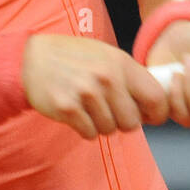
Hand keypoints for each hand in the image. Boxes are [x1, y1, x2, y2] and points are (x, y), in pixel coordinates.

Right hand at [22, 34, 168, 138]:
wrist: (31, 59)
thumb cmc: (73, 58)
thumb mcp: (107, 56)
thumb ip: (130, 76)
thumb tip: (156, 102)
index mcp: (121, 63)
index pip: (155, 97)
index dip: (157, 113)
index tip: (151, 117)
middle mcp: (106, 78)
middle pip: (132, 121)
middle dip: (123, 122)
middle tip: (110, 111)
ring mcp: (86, 94)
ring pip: (110, 129)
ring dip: (101, 124)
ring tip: (89, 107)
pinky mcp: (68, 109)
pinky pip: (90, 133)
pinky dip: (85, 129)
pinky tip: (77, 113)